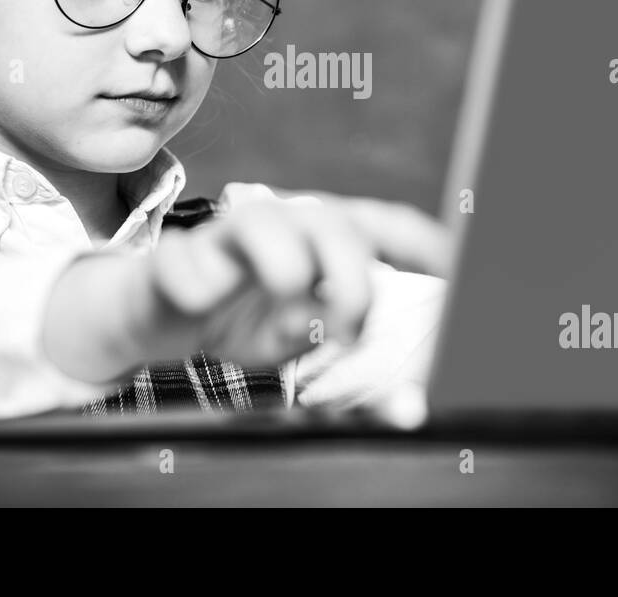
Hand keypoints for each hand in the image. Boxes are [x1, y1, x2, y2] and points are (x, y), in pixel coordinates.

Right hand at [143, 194, 452, 368]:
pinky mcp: (178, 255)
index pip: (386, 225)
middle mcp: (286, 222)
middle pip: (334, 225)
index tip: (460, 272)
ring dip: (285, 275)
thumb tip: (400, 396)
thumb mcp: (299, 338)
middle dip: (352, 282)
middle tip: (349, 332)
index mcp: (325, 235)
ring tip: (283, 325)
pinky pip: (189, 264)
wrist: (157, 312)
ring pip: (267, 225)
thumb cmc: (243, 317)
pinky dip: (200, 288)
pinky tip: (203, 304)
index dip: (426, 244)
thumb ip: (341, 348)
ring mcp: (229, 233)